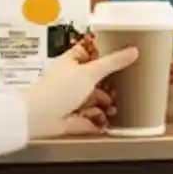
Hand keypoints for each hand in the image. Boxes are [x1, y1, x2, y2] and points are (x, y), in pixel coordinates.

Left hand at [20, 34, 138, 138]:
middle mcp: (71, 78)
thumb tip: (132, 51)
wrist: (40, 117)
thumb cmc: (56, 90)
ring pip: (94, 99)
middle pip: (95, 78)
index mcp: (72, 62)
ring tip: (113, 109)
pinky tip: (105, 123)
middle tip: (122, 87)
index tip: (120, 55)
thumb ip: (113, 62)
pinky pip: (90, 118)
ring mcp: (71, 98)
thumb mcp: (91, 72)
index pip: (89, 52)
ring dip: (105, 104)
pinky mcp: (72, 116)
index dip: (103, 53)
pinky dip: (98, 121)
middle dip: (109, 84)